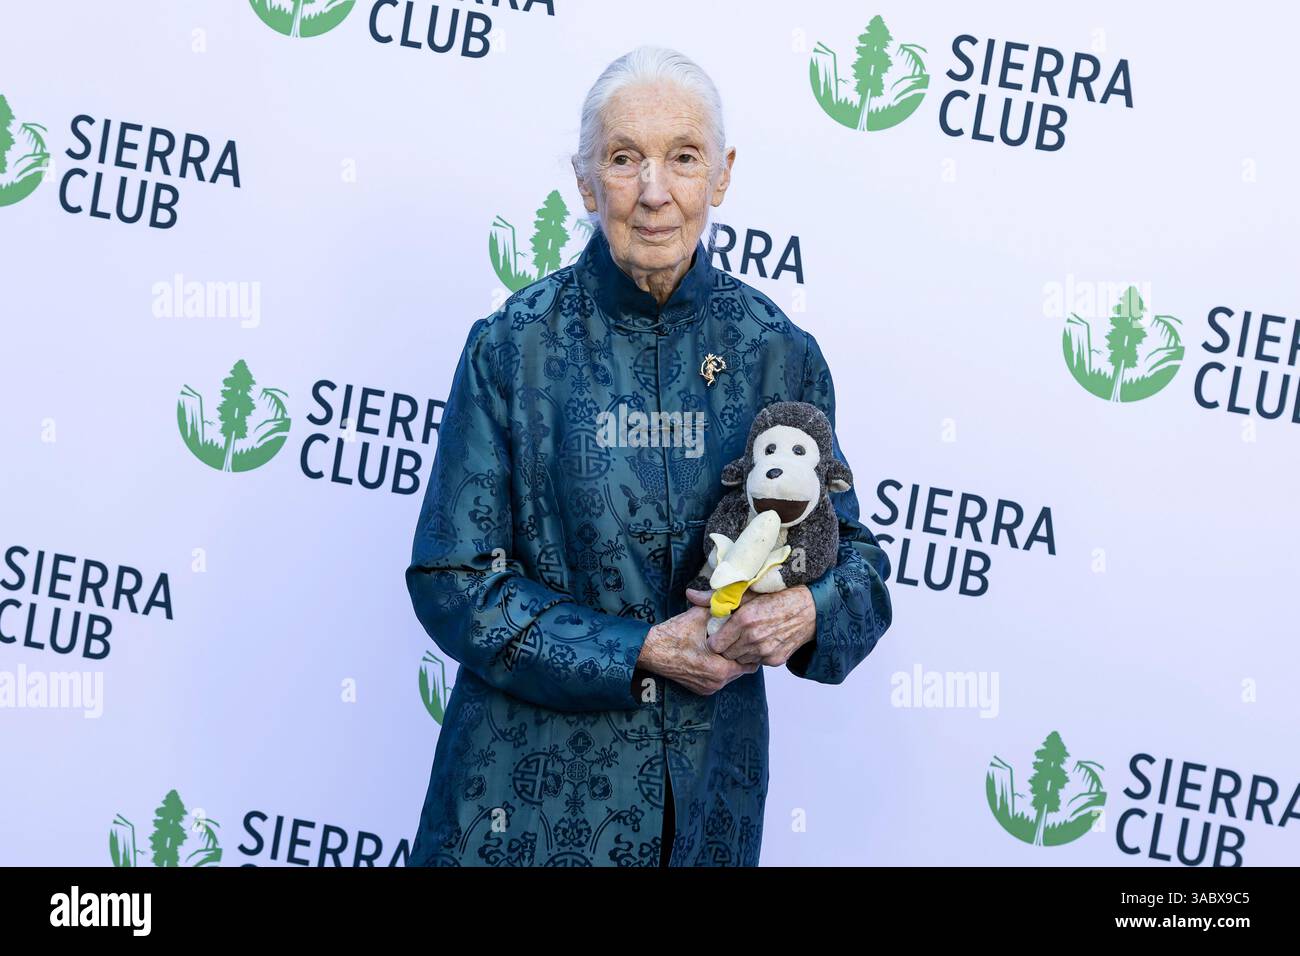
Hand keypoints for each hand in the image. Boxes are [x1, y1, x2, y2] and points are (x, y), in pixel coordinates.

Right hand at [637, 604, 756, 695]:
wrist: (650, 650)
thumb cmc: (672, 635)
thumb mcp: (699, 616)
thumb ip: (720, 608)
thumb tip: (735, 598)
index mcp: (720, 668)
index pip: (750, 661)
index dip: (748, 646)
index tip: (746, 636)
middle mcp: (716, 683)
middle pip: (741, 669)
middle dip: (740, 654)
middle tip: (737, 638)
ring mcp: (708, 688)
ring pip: (731, 675)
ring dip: (729, 661)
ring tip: (724, 646)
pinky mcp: (701, 690)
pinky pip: (719, 679)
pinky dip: (719, 668)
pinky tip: (712, 654)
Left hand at [685, 586, 815, 666]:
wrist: (810, 609)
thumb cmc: (777, 596)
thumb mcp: (746, 592)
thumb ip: (715, 597)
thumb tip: (689, 595)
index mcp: (744, 620)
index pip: (715, 644)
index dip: (716, 638)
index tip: (720, 632)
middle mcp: (753, 638)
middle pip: (726, 654)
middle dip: (727, 645)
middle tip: (734, 634)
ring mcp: (765, 651)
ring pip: (740, 660)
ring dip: (741, 651)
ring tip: (749, 636)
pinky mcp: (775, 660)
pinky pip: (756, 662)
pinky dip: (756, 654)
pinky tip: (763, 640)